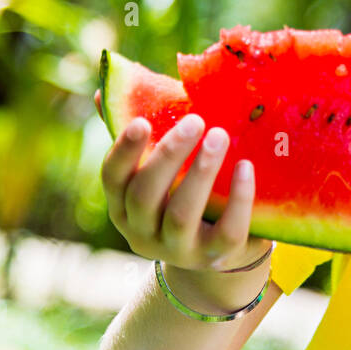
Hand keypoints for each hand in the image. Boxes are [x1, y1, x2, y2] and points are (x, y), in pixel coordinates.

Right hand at [95, 89, 270, 272]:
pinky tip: (247, 168)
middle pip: (145, 195)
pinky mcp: (215, 258)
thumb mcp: (161, 170)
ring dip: (201, 173)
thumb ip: (137, 134)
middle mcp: (142, 232)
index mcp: (123, 205)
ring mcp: (178, 250)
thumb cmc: (185, 194)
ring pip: (182, 215)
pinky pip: (227, 233)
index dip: (123, 150)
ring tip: (220, 135)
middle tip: (195, 120)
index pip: (112, 177)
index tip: (141, 121)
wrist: (222, 250)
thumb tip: (103, 91)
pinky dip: (238, 200)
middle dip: (168, 155)